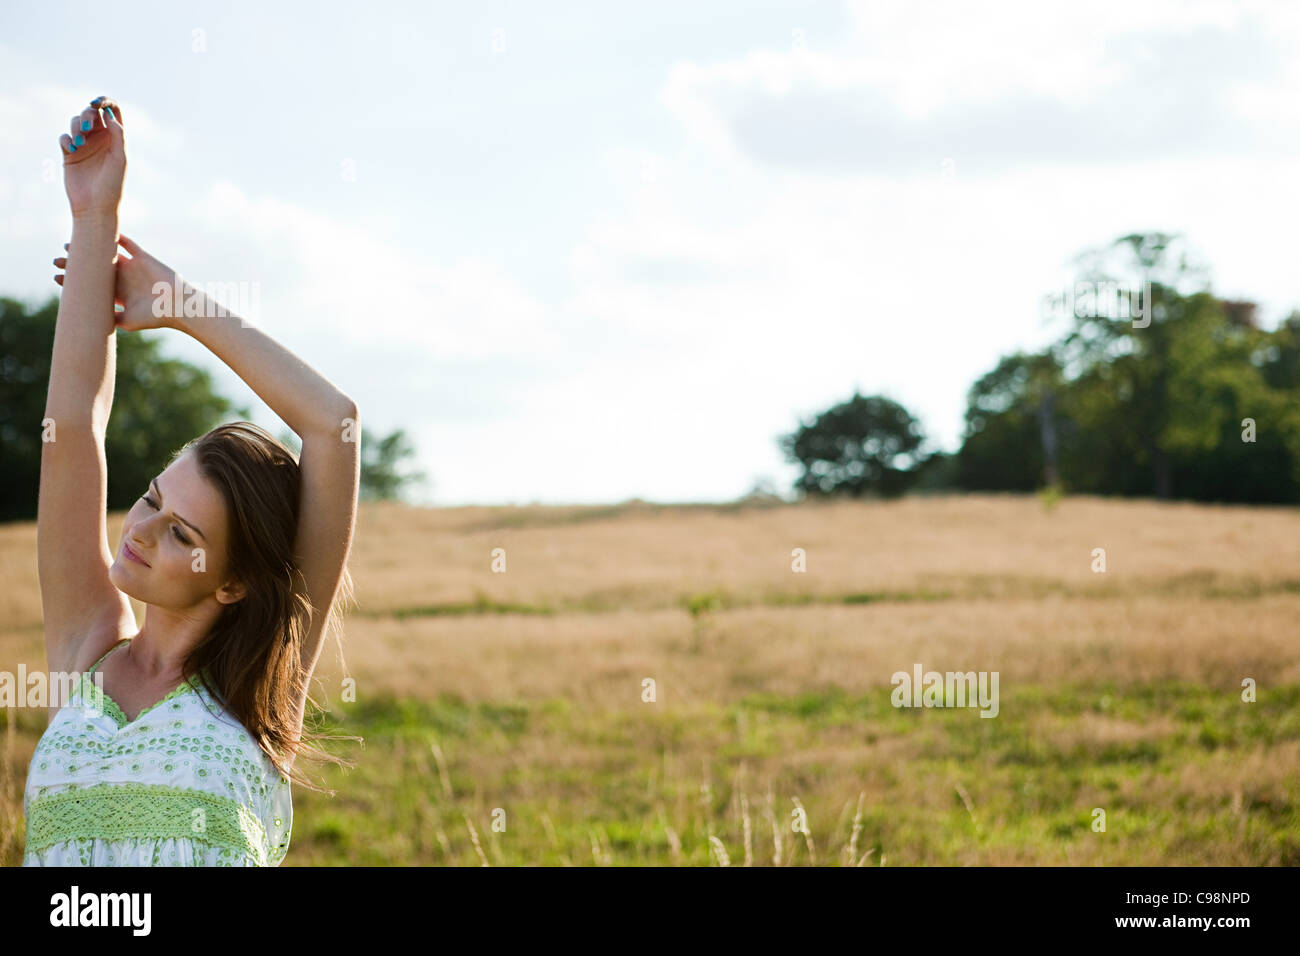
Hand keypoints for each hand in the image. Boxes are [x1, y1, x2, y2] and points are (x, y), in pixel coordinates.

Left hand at [54, 233, 178, 331]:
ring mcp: (134, 267)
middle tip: (57, 261)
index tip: (57, 279)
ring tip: (71, 245)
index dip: (76, 282)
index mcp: (120, 294)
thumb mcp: (128, 322)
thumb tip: (88, 321)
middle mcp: (124, 279)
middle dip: (77, 264)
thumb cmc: (156, 317)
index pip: (93, 285)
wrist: (179, 306)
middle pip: (96, 268)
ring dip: (91, 248)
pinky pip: (129, 244)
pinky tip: (100, 233)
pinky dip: (117, 238)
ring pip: (107, 254)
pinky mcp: (144, 258)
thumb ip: (109, 319)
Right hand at [60, 96, 126, 218]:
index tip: (97, 104)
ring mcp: (84, 145)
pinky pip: (64, 137)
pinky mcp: (70, 153)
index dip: (105, 102)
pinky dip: (66, 140)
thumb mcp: (120, 159)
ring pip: (76, 122)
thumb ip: (118, 135)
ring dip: (76, 128)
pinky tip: (72, 150)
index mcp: (116, 138)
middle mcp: (100, 138)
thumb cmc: (112, 185)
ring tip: (80, 143)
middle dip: (87, 115)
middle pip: (91, 113)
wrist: (95, 206)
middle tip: (87, 129)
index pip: (112, 111)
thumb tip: (109, 114)